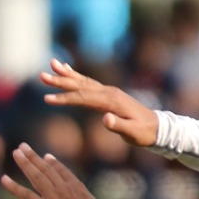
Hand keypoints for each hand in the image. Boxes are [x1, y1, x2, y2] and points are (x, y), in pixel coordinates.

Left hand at [2, 144, 110, 198]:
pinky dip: (13, 187)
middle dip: (33, 157)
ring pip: (36, 176)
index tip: (46, 156)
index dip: (53, 163)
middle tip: (23, 147)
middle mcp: (64, 188)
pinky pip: (25, 195)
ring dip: (25, 163)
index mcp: (77, 187)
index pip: (63, 172)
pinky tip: (4, 179)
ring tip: (16, 153)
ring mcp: (53, 197)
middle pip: (46, 169)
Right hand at [38, 59, 159, 146]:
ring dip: (66, 74)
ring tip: (51, 64)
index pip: (83, 98)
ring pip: (83, 80)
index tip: (47, 99)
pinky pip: (88, 82)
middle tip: (42, 75)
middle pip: (80, 84)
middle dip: (60, 80)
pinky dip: (76, 76)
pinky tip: (67, 70)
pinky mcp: (108, 93)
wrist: (157, 127)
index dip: (64, 98)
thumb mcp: (133, 133)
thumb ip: (119, 126)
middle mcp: (108, 92)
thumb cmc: (144, 133)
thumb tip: (105, 118)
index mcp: (111, 101)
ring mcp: (108, 91)